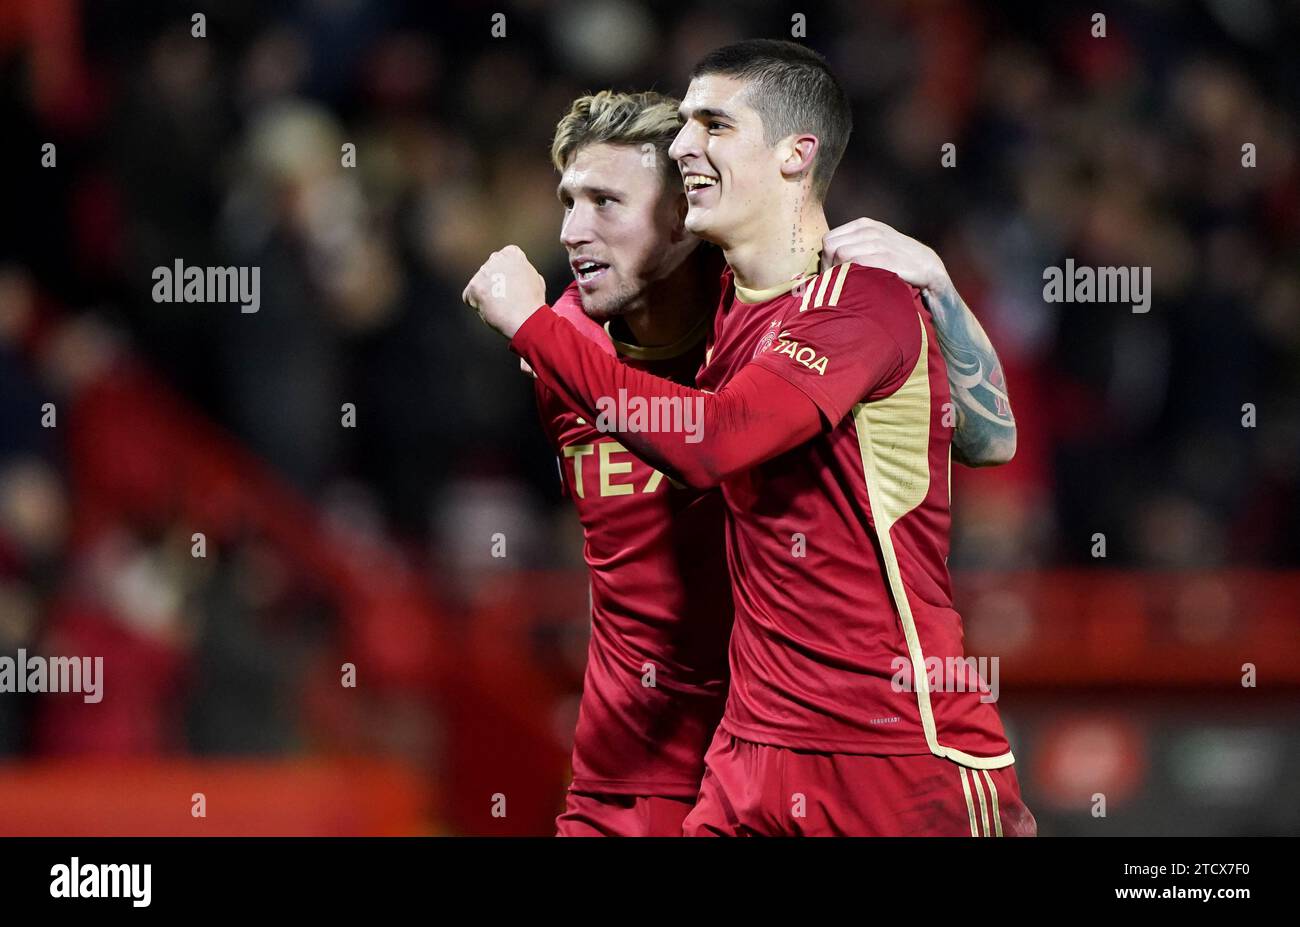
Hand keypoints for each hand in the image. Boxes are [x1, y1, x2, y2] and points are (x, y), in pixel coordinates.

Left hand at [462, 245, 546, 339]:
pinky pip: (468, 297)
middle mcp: (496, 258)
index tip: (514, 288)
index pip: (501, 261)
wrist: (527, 318)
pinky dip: (477, 305)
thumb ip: (521, 271)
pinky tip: (491, 310)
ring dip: (486, 295)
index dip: (506, 277)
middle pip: (488, 273)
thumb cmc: (532, 303)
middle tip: (506, 299)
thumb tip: (515, 272)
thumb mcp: (534, 279)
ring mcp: (483, 272)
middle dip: (493, 284)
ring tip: (500, 306)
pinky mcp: (474, 287)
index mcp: (512, 253)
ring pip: (478, 285)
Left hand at [821, 217, 949, 294]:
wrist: (932, 275)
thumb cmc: (899, 268)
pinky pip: (860, 264)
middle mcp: (872, 230)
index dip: (826, 263)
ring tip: (847, 290)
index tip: (831, 281)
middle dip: (829, 270)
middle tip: (837, 288)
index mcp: (865, 226)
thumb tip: (824, 262)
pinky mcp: (893, 258)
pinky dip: (853, 277)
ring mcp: (884, 242)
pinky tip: (858, 288)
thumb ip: (852, 249)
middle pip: (832, 248)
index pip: (829, 240)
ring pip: (844, 255)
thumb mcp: (874, 251)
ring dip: (840, 276)